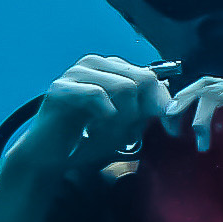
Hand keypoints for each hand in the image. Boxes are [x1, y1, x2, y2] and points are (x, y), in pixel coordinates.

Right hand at [1, 56, 170, 184]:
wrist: (50, 158)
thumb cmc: (89, 140)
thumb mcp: (127, 125)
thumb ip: (147, 110)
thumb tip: (172, 98)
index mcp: (112, 68)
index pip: (152, 77)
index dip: (165, 105)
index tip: (171, 129)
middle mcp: (96, 64)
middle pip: (143, 79)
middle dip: (144, 112)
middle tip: (131, 135)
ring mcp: (77, 72)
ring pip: (124, 87)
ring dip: (124, 118)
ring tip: (109, 133)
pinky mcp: (61, 87)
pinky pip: (98, 95)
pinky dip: (104, 116)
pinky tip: (96, 129)